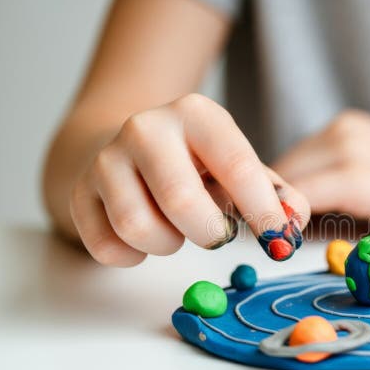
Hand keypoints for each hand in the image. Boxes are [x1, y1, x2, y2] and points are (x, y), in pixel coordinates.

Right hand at [69, 93, 309, 265]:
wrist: (127, 148)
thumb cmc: (196, 164)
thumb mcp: (241, 167)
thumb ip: (276, 196)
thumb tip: (290, 227)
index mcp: (197, 114)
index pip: (238, 168)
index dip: (262, 213)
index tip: (278, 243)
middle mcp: (146, 128)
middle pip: (182, 202)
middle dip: (209, 233)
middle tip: (217, 234)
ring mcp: (106, 158)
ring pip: (138, 228)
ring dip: (167, 245)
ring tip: (175, 229)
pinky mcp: (79, 192)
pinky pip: (106, 247)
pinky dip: (132, 255)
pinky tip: (143, 234)